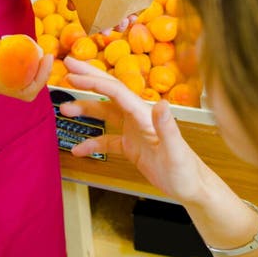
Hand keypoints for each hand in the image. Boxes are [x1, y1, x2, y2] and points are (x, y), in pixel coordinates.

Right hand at [0, 18, 52, 101]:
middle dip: (41, 74)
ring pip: (24, 81)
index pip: (22, 90)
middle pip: (27, 89)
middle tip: (46, 52)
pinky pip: (17, 72)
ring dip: (35, 67)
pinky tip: (22, 43)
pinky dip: (25, 61)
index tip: (45, 57)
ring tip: (36, 47)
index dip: (39, 78)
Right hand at [61, 57, 208, 203]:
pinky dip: (92, 142)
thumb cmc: (186, 172)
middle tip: (67, 68)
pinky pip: (107, 140)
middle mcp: (138, 117)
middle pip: (109, 92)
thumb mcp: (175, 151)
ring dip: (85, 109)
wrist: (193, 188)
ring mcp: (133, 130)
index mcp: (145, 114)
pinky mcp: (131, 145)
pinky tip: (79, 149)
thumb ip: (167, 127)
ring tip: (64, 110)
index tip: (73, 75)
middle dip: (88, 78)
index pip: (115, 91)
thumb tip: (161, 104)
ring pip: (105, 113)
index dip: (93, 81)